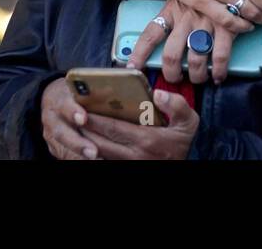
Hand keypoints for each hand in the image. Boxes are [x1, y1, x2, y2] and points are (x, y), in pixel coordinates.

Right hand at [41, 77, 95, 159]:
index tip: (83, 118)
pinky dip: (79, 159)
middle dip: (78, 143)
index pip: (64, 105)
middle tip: (93, 151)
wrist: (52, 99)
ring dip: (80, 156)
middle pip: (62, 133)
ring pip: (63, 149)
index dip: (73, 112)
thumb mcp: (80, 85)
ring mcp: (51, 136)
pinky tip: (98, 160)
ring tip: (97, 160)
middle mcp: (52, 119)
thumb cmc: (74, 91)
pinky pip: (66, 157)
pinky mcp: (55, 147)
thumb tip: (112, 90)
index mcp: (59, 99)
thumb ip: (94, 90)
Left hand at [78, 89, 198, 159]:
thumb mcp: (188, 121)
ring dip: (87, 140)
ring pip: (100, 153)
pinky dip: (95, 151)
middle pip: (101, 142)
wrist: (188, 164)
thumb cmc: (183, 141)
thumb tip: (158, 94)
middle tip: (73, 115)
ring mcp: (129, 164)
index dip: (95, 119)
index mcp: (147, 140)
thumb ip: (177, 105)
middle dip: (85, 129)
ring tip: (77, 126)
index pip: (113, 128)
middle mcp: (134, 154)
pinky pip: (106, 160)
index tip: (82, 109)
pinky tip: (89, 140)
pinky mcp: (127, 167)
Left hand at [126, 0, 235, 85]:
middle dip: (172, 73)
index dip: (139, 54)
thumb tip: (160, 31)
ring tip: (198, 78)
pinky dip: (218, 71)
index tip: (132, 68)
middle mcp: (186, 18)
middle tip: (175, 78)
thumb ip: (172, 11)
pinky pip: (220, 57)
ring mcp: (206, 23)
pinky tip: (218, 75)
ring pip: (195, 60)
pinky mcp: (226, 26)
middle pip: (171, 55)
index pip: (150, 34)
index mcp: (172, 10)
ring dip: (196, 76)